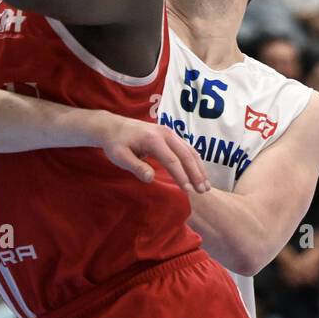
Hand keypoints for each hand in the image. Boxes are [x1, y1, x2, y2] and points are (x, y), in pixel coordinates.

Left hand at [94, 113, 210, 192]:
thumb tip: (151, 178)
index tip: (189, 191)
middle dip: (196, 173)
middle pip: (185, 154)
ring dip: (199, 168)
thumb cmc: (116, 143)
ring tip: (206, 186)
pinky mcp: (170, 135)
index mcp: (153, 139)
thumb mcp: (120, 157)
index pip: (172, 160)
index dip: (181, 176)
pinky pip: (186, 148)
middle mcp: (165, 133)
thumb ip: (136, 167)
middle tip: (203, 191)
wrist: (113, 126)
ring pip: (189, 150)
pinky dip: (195, 161)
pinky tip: (199, 173)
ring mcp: (169, 132)